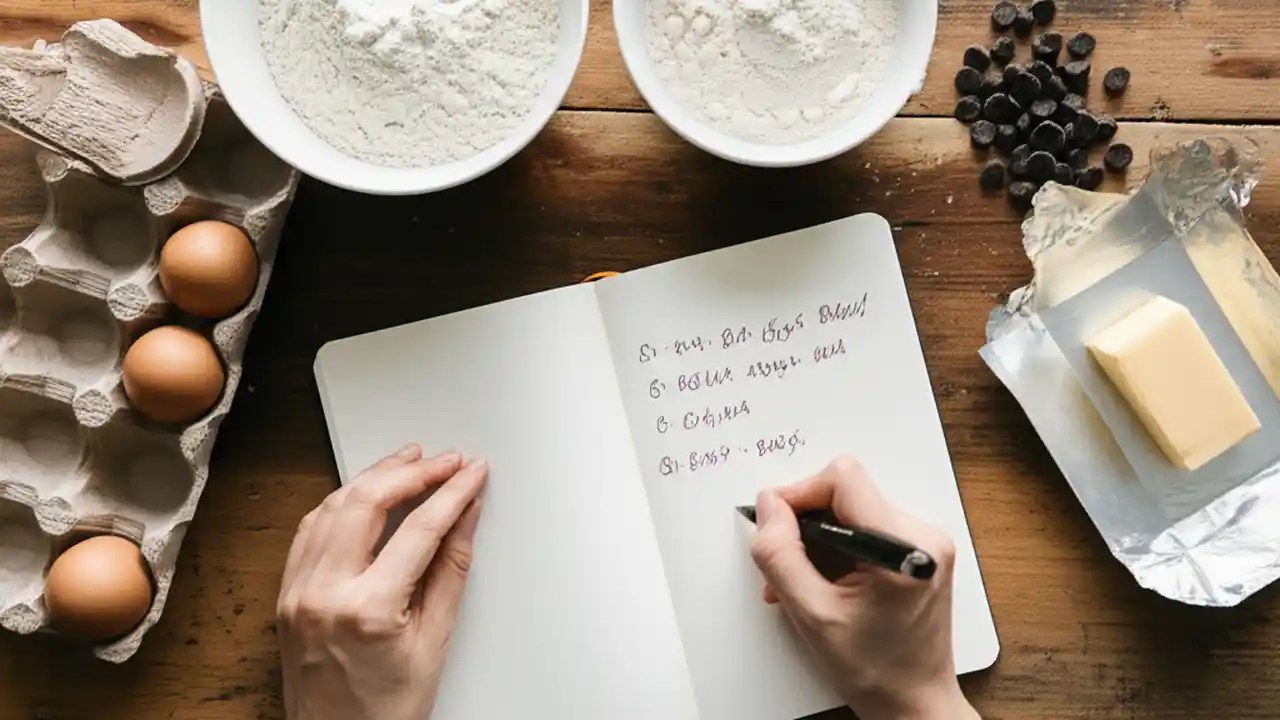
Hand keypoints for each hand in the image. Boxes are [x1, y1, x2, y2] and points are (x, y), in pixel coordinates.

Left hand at [277, 444, 487, 719]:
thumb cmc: (384, 710)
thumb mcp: (434, 641)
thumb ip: (450, 570)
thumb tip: (465, 518)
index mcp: (366, 610)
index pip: (419, 528)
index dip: (452, 492)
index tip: (471, 473)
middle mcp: (323, 593)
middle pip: (368, 502)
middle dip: (412, 471)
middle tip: (445, 461)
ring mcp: (297, 592)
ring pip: (332, 506)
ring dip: (373, 477)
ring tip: (408, 462)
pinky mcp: (286, 594)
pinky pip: (310, 529)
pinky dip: (340, 502)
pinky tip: (364, 492)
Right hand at [749, 456, 977, 719]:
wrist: (914, 703)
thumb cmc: (873, 670)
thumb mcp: (811, 615)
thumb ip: (781, 555)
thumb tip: (770, 506)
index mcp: (905, 547)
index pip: (844, 480)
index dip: (800, 493)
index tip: (775, 522)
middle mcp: (924, 536)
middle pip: (847, 492)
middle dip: (806, 523)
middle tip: (785, 565)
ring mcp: (926, 543)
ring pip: (853, 509)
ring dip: (819, 539)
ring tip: (803, 582)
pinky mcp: (921, 551)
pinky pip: (867, 526)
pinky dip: (838, 547)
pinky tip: (825, 580)